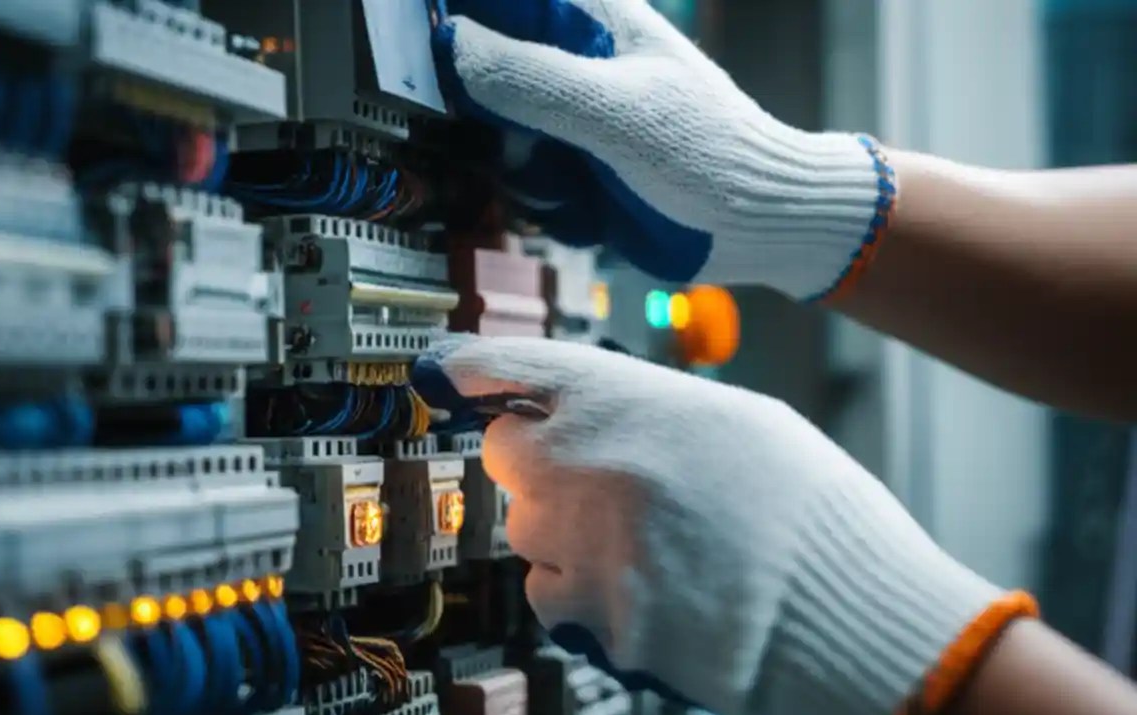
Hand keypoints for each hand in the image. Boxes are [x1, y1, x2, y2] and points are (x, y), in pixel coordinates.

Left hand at [419, 335, 1005, 714]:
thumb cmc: (805, 509)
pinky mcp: (591, 616)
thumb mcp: (731, 418)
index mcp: (622, 398)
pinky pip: (549, 593)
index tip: (445, 372)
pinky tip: (641, 587)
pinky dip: (578, 592)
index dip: (471, 368)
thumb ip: (641, 407)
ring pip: (528, 529)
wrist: (849, 608)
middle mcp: (584, 462)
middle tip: (596, 479)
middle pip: (507, 455)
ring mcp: (582, 543)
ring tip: (646, 542)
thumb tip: (583, 411)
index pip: (508, 366)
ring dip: (565, 532)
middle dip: (540, 464)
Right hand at [432, 0, 893, 299]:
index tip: (426, 45)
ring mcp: (566, 114)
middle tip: (521, 144)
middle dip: (481, 110)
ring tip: (568, 183)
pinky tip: (583, 206)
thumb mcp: (617, 112)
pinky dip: (540, 198)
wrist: (756, 224)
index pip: (498, 0)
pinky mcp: (568, 163)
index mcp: (588, 16)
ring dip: (517, 165)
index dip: (454, 16)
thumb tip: (454, 46)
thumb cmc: (712, 154)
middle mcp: (569, 59)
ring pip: (491, 128)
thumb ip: (533, 79)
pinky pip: (519, 174)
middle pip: (478, 62)